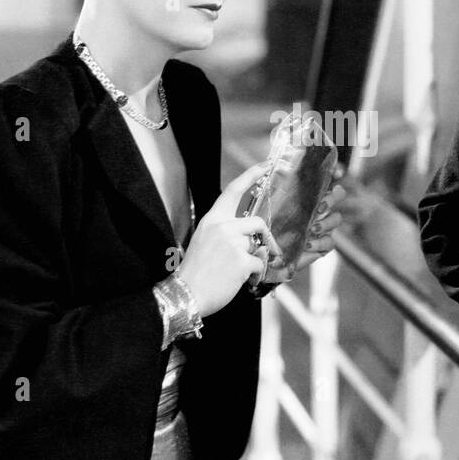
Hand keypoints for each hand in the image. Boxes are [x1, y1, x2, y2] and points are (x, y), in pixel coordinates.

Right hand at [176, 160, 284, 317]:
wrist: (187, 294)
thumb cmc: (196, 272)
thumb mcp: (205, 242)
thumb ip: (226, 233)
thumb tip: (252, 237)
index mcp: (211, 220)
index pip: (233, 190)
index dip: (251, 175)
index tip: (266, 165)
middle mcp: (222, 227)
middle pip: (257, 222)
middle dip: (267, 238)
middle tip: (272, 250)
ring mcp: (232, 243)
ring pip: (259, 246)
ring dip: (257, 261)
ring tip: (245, 274)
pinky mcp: (241, 260)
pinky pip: (260, 264)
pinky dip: (257, 276)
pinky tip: (246, 283)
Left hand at [258, 165, 346, 286]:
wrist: (254, 259)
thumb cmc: (253, 230)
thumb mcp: (251, 203)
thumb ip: (254, 181)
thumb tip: (265, 164)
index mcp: (302, 196)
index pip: (323, 180)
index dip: (334, 173)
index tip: (334, 174)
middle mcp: (313, 209)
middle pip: (336, 196)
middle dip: (332, 199)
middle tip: (319, 207)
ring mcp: (318, 228)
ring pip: (335, 219)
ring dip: (326, 222)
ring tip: (312, 228)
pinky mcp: (318, 248)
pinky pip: (330, 242)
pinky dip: (321, 243)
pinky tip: (308, 244)